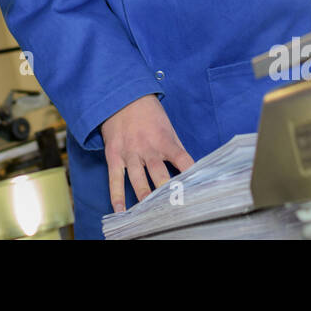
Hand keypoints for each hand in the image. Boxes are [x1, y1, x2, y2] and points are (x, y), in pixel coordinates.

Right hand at [99, 95, 194, 212]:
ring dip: (145, 198)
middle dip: (167, 192)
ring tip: (150, 214)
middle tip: (173, 208)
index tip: (196, 190)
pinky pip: (115, 178)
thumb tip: (190, 167)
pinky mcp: (114, 155)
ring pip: (138, 180)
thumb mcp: (167, 126)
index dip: (191, 175)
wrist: (121, 96)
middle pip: (159, 175)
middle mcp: (148, 149)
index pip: (183, 160)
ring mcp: (130, 153)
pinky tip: (121, 210)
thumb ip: (177, 147)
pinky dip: (116, 195)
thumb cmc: (148, 112)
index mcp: (165, 141)